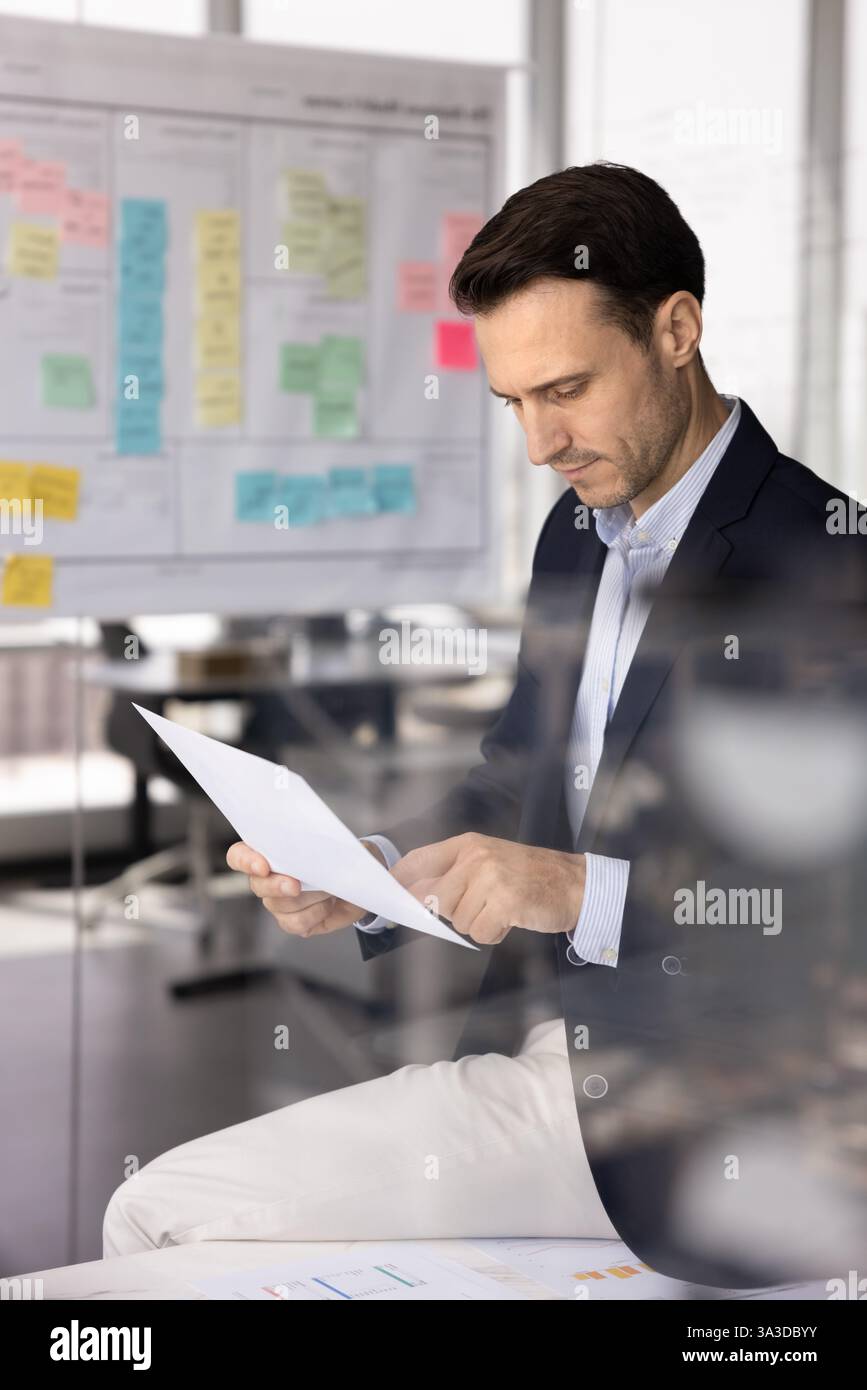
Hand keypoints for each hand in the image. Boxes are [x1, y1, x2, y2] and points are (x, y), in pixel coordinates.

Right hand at [225, 839, 386, 938]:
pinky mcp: (292, 921)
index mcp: (270, 851)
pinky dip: (314, 915)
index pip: (239, 856)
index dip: (245, 861)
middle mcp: (268, 878)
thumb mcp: (336, 844)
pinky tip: (327, 905)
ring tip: (328, 890)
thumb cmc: (342, 855)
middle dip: (277, 886)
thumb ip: (321, 845)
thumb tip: (317, 851)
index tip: (263, 866)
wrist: (359, 881)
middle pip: (258, 885)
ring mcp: (277, 902)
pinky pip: (294, 924)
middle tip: (296, 885)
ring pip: (279, 906)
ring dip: (308, 898)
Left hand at [391, 832, 585, 944]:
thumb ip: (454, 874)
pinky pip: (480, 932)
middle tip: (480, 906)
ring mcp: (491, 878)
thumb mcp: (489, 861)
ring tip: (501, 909)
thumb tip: (415, 896)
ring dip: (479, 923)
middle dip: (454, 911)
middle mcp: (476, 857)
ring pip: (458, 920)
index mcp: (468, 844)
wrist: (574, 883)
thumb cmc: (530, 876)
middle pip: (435, 899)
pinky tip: (510, 919)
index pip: (419, 860)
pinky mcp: (505, 902)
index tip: (388, 894)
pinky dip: (494, 933)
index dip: (400, 880)